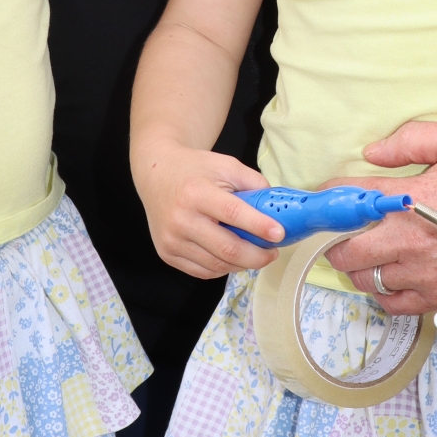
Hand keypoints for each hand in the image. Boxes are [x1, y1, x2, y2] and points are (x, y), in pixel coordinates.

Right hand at [132, 142, 282, 278]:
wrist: (156, 176)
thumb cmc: (195, 169)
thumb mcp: (227, 165)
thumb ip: (254, 184)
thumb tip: (278, 211)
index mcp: (195, 192)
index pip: (232, 213)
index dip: (259, 226)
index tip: (280, 234)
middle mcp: (180, 219)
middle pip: (227, 248)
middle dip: (257, 256)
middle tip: (273, 252)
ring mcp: (172, 240)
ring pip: (218, 265)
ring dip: (243, 263)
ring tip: (255, 254)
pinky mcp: (167, 254)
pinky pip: (204, 271)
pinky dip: (224, 267)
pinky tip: (233, 257)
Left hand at [323, 121, 436, 314]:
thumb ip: (413, 140)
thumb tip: (372, 153)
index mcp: (412, 201)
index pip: (349, 200)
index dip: (333, 198)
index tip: (330, 198)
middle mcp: (412, 243)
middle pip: (346, 251)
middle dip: (340, 238)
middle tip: (348, 227)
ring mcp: (424, 275)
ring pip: (365, 280)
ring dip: (359, 265)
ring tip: (370, 249)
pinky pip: (392, 303)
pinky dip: (383, 291)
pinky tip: (392, 273)